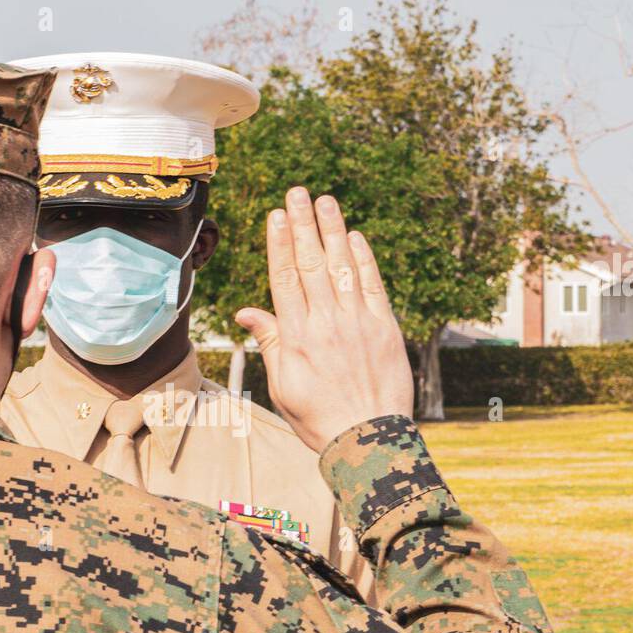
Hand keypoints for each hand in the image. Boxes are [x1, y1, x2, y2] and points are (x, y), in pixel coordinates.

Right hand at [235, 187, 414, 452]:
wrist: (368, 439)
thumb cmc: (318, 418)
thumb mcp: (283, 386)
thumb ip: (271, 342)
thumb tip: (246, 312)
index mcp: (297, 337)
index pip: (285, 278)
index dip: (279, 243)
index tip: (276, 215)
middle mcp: (326, 322)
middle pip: (311, 263)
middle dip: (303, 225)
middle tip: (297, 193)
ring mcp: (358, 322)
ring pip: (342, 266)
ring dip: (333, 230)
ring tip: (325, 201)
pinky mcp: (385, 328)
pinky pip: (373, 285)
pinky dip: (364, 259)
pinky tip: (355, 237)